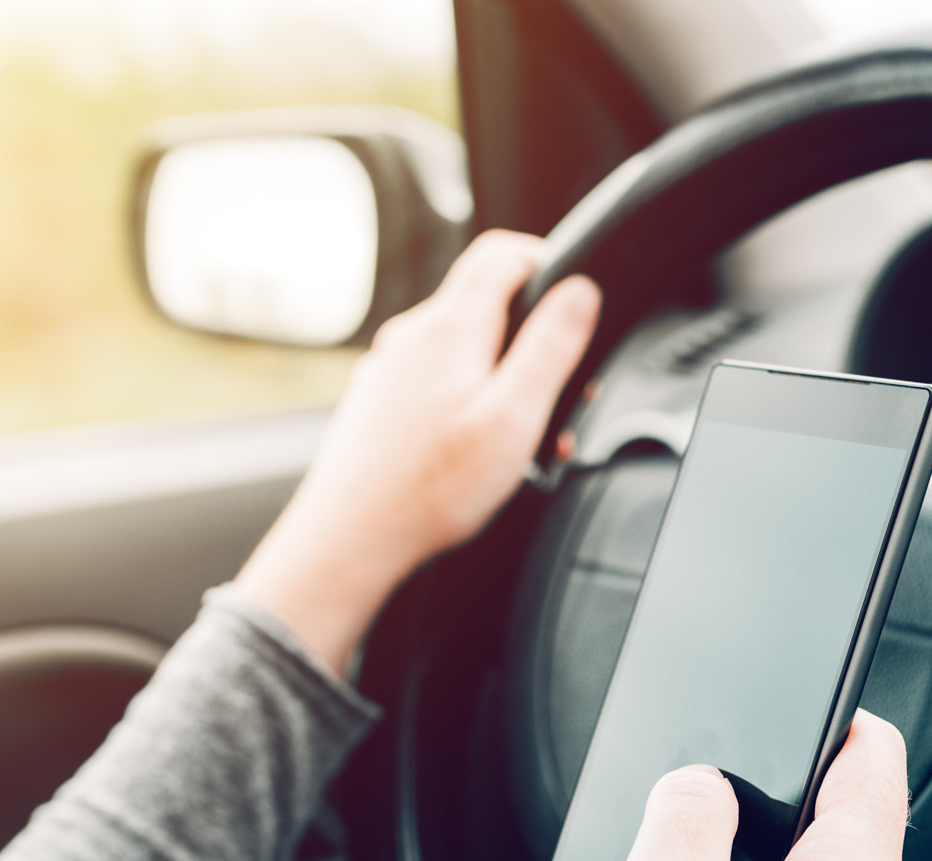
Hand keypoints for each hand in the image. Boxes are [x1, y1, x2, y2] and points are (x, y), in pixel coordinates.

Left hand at [238, 230, 599, 674]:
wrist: (351, 536)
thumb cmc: (432, 487)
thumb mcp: (514, 416)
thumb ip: (551, 346)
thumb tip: (579, 290)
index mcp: (452, 328)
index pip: (503, 253)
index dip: (547, 259)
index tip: (576, 293)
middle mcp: (414, 335)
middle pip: (484, 300)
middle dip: (533, 333)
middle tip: (563, 387)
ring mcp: (391, 366)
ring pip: (462, 345)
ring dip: (503, 374)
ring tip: (524, 433)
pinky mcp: (380, 399)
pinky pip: (436, 378)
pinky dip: (469, 397)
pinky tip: (478, 449)